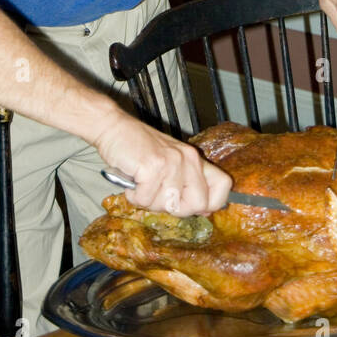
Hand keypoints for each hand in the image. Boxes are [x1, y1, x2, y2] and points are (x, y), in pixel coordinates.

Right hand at [92, 112, 231, 215]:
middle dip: (175, 209)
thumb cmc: (138, 148)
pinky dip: (134, 196)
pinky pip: (145, 200)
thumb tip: (204, 210)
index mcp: (194, 158)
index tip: (195, 208)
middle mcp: (187, 159)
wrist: (113, 127)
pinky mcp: (152, 167)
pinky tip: (131, 181)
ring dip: (148, 201)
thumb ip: (187, 182)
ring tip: (141, 183)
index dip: (211, 203)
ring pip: (167, 205)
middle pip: (197, 204)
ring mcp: (171, 163)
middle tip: (158, 196)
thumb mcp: (170, 161)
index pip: (223, 185)